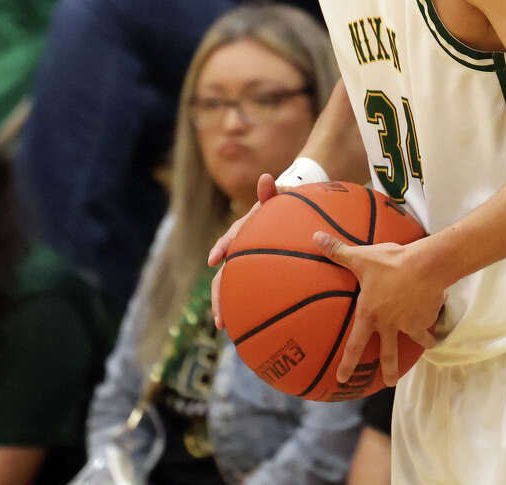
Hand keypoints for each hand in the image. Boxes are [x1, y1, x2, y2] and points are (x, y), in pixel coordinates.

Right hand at [209, 173, 280, 330]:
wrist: (290, 211)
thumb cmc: (284, 205)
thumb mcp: (278, 197)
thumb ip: (271, 192)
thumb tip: (266, 178)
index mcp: (243, 231)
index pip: (230, 239)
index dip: (222, 247)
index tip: (214, 259)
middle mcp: (240, 249)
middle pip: (224, 275)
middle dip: (219, 296)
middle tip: (219, 317)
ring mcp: (247, 263)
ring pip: (233, 286)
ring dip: (227, 306)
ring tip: (226, 327)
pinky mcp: (257, 272)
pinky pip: (249, 290)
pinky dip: (247, 305)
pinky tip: (251, 325)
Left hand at [314, 233, 441, 385]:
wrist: (425, 266)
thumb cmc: (389, 263)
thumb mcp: (361, 257)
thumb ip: (337, 251)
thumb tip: (315, 238)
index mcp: (370, 314)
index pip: (355, 345)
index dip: (347, 364)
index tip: (342, 380)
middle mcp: (389, 324)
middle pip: (389, 354)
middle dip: (390, 371)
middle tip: (390, 382)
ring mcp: (410, 323)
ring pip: (417, 339)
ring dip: (423, 342)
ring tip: (428, 344)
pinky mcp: (427, 317)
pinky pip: (431, 320)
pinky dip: (435, 317)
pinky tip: (439, 309)